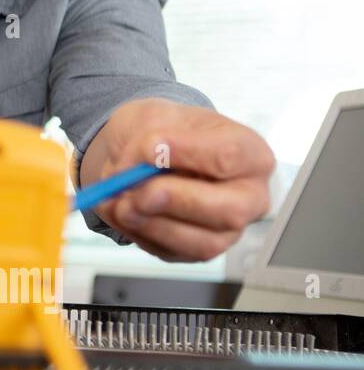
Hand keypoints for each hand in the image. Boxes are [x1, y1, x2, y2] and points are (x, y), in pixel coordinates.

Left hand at [84, 98, 274, 260]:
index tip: (151, 146)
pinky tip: (120, 211)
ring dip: (152, 223)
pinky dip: (137, 232)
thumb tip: (132, 172)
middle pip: (230, 210)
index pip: (230, 156)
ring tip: (119, 201)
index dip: (186, 153)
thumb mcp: (154, 117)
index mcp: (250, 153)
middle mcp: (249, 196)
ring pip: (203, 243)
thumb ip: (146, 140)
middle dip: (176, 201)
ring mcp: (228, 228)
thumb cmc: (165, 132)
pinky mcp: (197, 249)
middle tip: (138, 190)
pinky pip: (172, 252)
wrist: (147, 152)